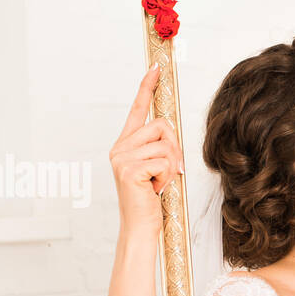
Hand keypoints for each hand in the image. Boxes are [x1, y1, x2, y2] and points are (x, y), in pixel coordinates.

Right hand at [109, 63, 183, 234]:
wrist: (140, 227)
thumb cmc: (150, 200)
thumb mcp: (157, 168)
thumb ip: (161, 148)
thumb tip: (171, 134)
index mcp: (126, 144)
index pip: (138, 109)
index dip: (147, 87)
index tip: (156, 68)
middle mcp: (120, 147)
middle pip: (162, 125)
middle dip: (174, 148)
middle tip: (169, 171)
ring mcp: (122, 157)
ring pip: (166, 145)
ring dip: (171, 167)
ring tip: (159, 183)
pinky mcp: (129, 169)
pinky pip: (164, 161)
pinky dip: (167, 177)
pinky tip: (155, 189)